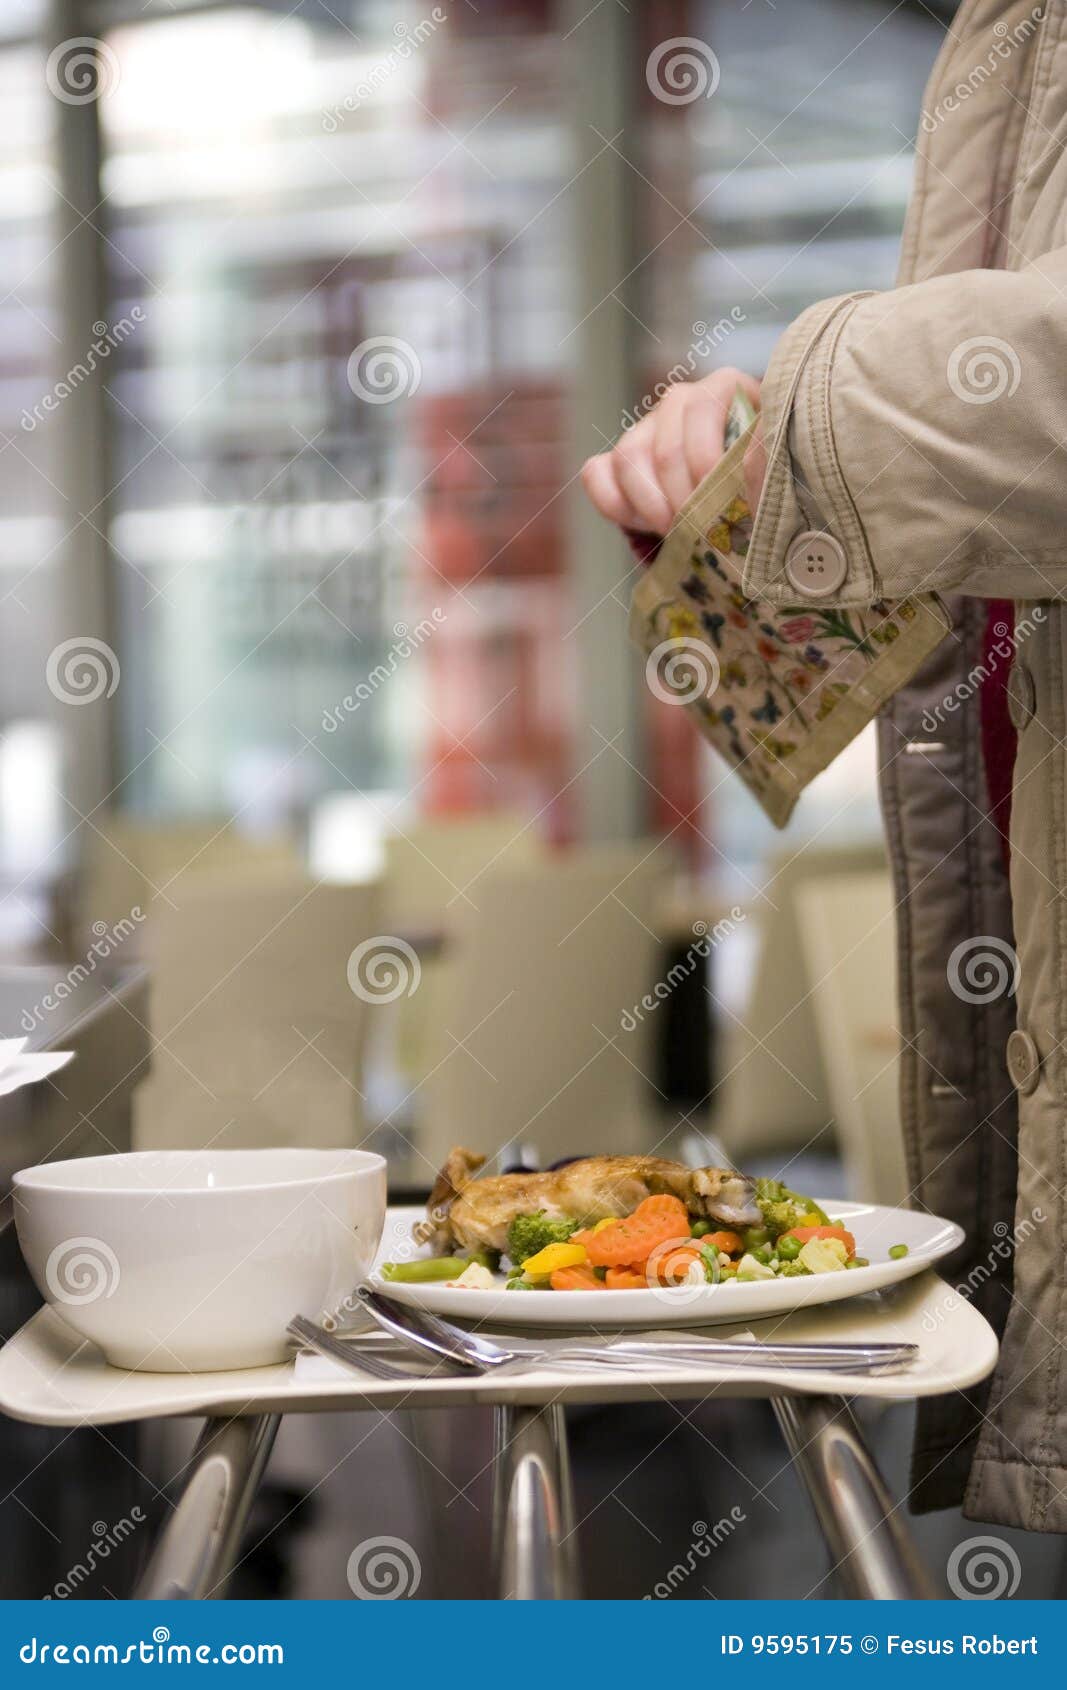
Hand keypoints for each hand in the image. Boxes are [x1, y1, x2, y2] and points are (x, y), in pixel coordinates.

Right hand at [581, 367, 762, 537]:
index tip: (733, 508)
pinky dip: (616, 506)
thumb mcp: (779, 469)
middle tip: (706, 531)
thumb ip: (769, 465)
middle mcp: (681, 399)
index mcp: (725, 387)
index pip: (703, 413)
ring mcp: (644, 427)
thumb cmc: (766, 482)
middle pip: (667, 447)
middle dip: (686, 499)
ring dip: (654, 506)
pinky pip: (597, 475)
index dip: (712, 466)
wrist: (745, 505)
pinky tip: (647, 526)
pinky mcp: (614, 460)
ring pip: (629, 458)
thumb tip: (751, 470)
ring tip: (681, 532)